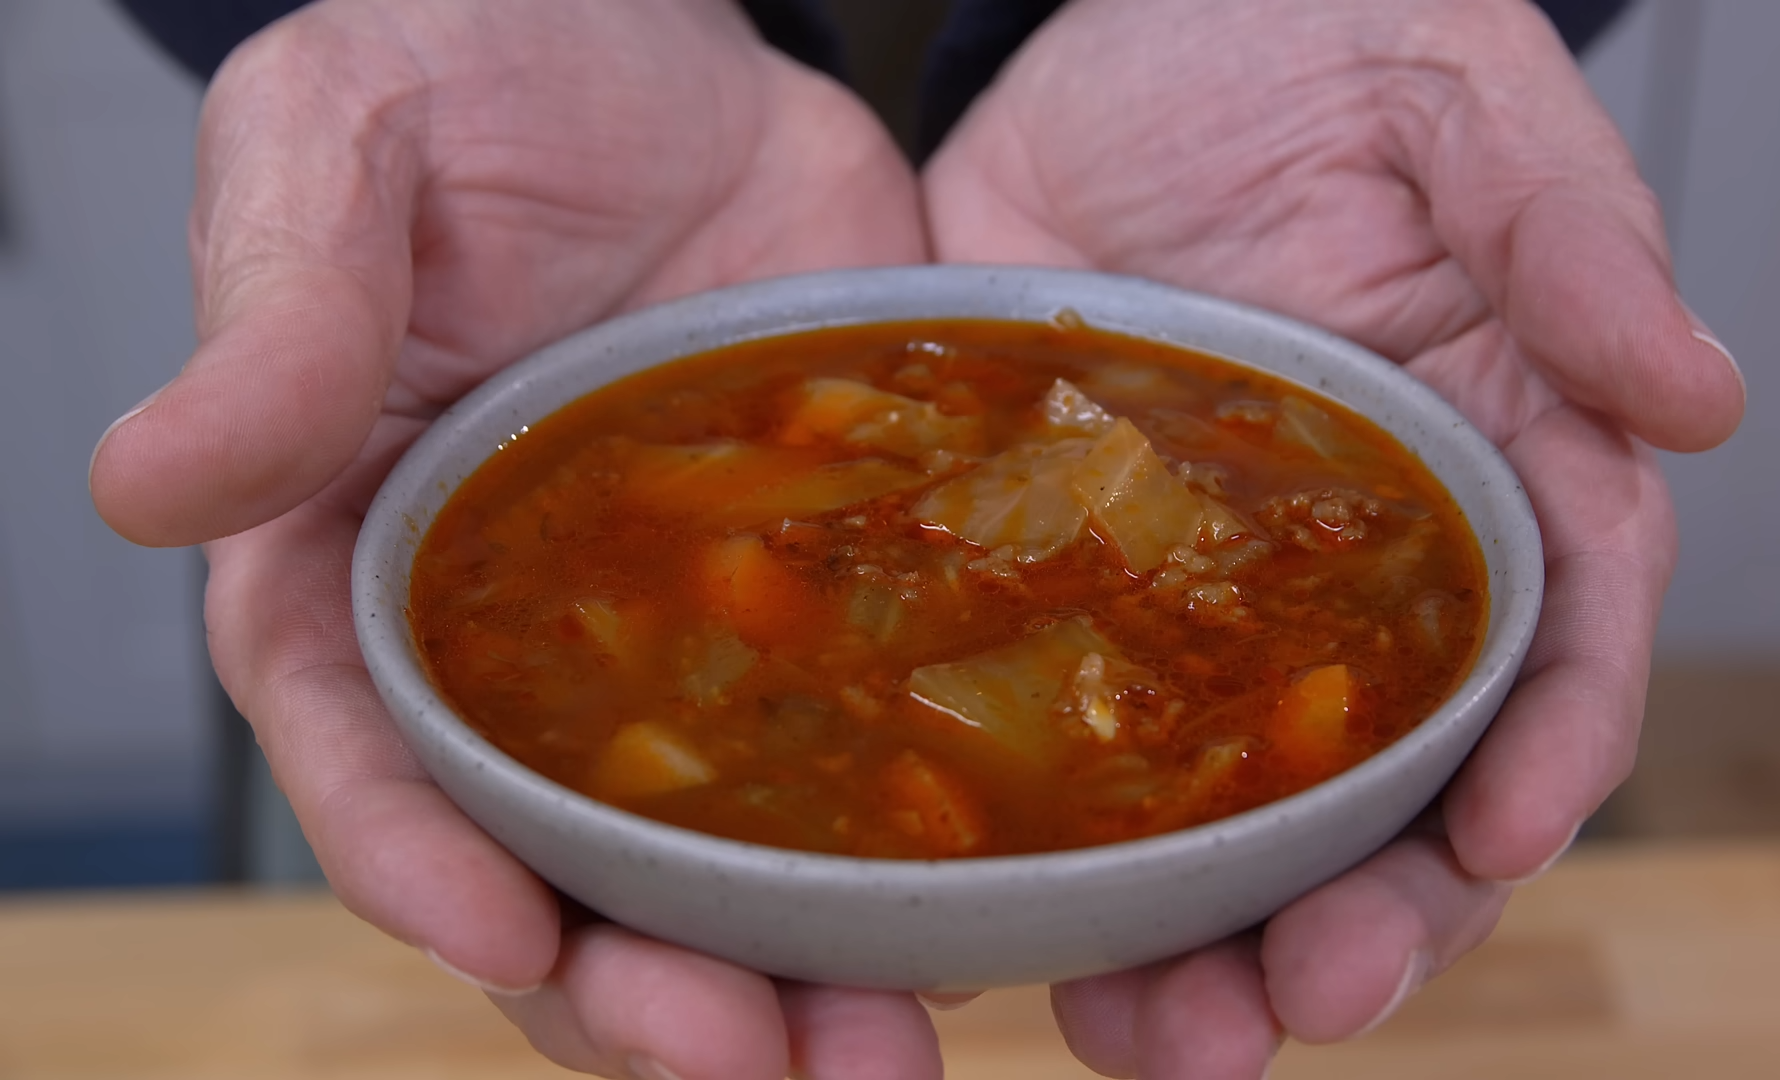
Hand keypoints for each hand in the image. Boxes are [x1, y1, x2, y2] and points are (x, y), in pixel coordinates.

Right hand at [89, 1, 940, 1075]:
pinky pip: (865, 756)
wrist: (677, 45)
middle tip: (749, 1067)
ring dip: (788, 984)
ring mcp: (688, 642)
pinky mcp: (828, 603)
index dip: (419, 861)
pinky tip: (987, 922)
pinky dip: (910, 859)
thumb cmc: (476, 70)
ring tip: (881, 1061)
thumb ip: (281, 314)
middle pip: (555, 866)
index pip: (370, 756)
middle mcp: (523, 647)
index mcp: (370, 567)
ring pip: (719, 864)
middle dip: (633, 987)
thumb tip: (147, 479)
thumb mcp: (344, 142)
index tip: (501, 932)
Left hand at [926, 0, 1743, 1071]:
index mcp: (1490, 475)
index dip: (1542, 764)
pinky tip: (1011, 937)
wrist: (1100, 33)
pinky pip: (1064, 745)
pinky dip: (1053, 858)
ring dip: (1207, 947)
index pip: (1554, 654)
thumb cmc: (1306, 43)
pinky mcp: (1060, 585)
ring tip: (1154, 1040)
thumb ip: (1566, 237)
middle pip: (1394, 792)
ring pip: (1232, 818)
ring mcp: (1201, 598)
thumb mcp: (1455, 102)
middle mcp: (1357, 577)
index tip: (1495, 848)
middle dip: (1369, 919)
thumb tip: (1699, 395)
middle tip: (1307, 1006)